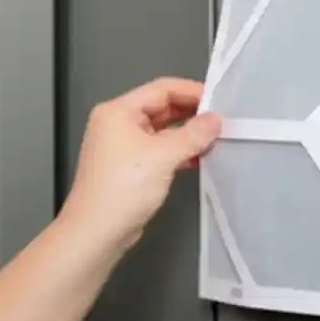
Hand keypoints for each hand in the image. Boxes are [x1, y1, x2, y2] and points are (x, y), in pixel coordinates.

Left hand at [60, 77, 221, 248]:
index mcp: (118, 111)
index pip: (162, 89)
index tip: (220, 101)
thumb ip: (193, 134)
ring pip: (162, 130)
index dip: (192, 92)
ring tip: (215, 139)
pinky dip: (179, 151)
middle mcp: (118, 123)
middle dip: (192, 113)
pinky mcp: (129, 166)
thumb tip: (215, 120)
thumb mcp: (163, 156)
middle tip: (222, 121)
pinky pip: (159, 149)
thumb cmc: (124, 188)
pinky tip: (198, 158)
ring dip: (187, 133)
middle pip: (162, 107)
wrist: (97, 231)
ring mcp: (122, 146)